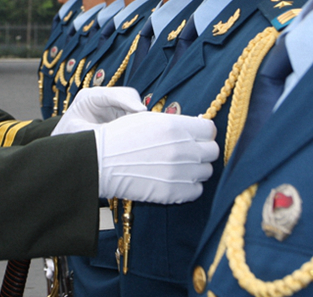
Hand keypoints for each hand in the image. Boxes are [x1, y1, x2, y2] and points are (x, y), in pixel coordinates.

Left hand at [51, 87, 145, 135]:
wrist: (64, 145)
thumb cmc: (68, 138)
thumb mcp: (80, 135)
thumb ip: (100, 132)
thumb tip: (121, 134)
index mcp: (87, 97)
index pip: (110, 94)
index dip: (127, 101)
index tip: (140, 110)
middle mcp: (101, 98)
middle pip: (126, 96)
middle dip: (136, 109)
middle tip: (144, 125)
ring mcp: (110, 105)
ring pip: (132, 105)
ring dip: (138, 118)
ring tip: (139, 132)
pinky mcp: (118, 114)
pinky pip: (133, 115)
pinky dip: (137, 123)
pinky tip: (137, 134)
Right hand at [94, 112, 217, 203]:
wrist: (100, 163)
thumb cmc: (121, 137)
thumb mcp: (150, 119)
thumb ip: (178, 122)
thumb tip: (200, 127)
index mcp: (176, 126)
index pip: (210, 130)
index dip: (202, 133)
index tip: (194, 136)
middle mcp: (182, 148)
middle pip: (212, 151)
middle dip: (202, 151)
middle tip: (186, 152)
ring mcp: (179, 172)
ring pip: (206, 172)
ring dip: (195, 169)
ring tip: (176, 167)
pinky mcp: (174, 192)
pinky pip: (196, 190)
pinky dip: (188, 187)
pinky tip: (173, 180)